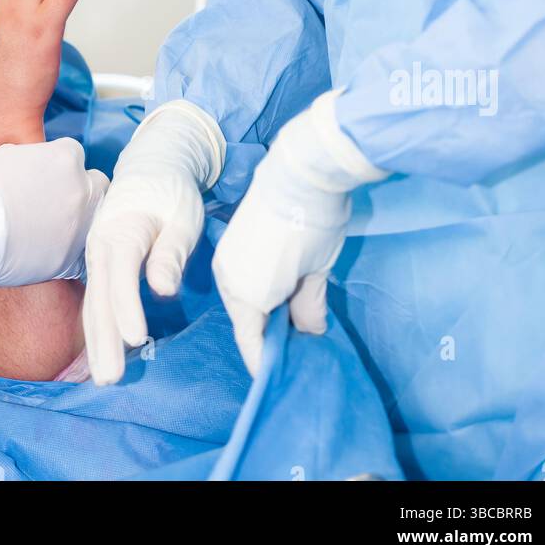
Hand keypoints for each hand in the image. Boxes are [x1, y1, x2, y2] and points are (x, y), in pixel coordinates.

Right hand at [0, 138, 109, 305]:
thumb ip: (15, 157)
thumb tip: (13, 158)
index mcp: (64, 158)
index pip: (73, 154)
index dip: (58, 164)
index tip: (44, 175)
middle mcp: (81, 189)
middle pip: (97, 183)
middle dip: (81, 188)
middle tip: (58, 199)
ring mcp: (80, 224)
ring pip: (98, 218)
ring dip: (82, 220)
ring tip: (59, 229)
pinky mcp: (72, 257)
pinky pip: (84, 254)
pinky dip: (72, 254)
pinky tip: (55, 254)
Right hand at [83, 102, 224, 385]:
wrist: (152, 168)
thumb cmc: (172, 194)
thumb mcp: (182, 218)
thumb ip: (171, 253)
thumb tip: (163, 290)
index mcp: (123, 230)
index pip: (122, 273)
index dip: (127, 306)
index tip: (135, 339)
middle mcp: (101, 245)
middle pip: (101, 296)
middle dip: (104, 339)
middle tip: (110, 379)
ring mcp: (96, 256)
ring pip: (94, 302)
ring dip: (97, 341)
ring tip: (104, 377)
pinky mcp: (100, 266)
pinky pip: (96, 300)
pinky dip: (97, 329)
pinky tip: (100, 356)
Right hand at [211, 92, 386, 376]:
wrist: (300, 170)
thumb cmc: (313, 226)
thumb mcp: (318, 273)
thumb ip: (309, 308)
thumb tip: (309, 333)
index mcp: (247, 296)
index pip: (253, 344)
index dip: (268, 362)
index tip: (286, 374)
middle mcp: (228, 280)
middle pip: (247, 321)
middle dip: (269, 335)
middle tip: (298, 345)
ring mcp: (226, 258)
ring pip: (243, 299)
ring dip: (264, 310)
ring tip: (293, 315)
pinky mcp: (231, 240)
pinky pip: (241, 279)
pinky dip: (258, 289)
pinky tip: (281, 287)